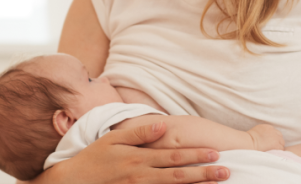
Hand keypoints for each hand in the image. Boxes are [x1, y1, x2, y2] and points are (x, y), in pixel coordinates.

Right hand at [35, 122, 230, 183]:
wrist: (73, 183)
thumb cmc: (93, 159)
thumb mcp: (113, 139)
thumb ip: (140, 132)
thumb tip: (163, 123)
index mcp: (139, 159)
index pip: (174, 157)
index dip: (196, 155)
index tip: (216, 153)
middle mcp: (142, 176)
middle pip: (179, 175)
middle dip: (204, 173)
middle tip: (227, 171)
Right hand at [247, 124, 284, 150]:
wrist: (249, 142)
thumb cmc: (250, 139)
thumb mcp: (258, 131)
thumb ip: (264, 132)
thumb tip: (267, 137)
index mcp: (268, 127)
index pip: (276, 132)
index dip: (274, 138)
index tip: (271, 142)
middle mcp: (273, 131)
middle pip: (280, 137)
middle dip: (278, 142)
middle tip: (273, 147)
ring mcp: (275, 138)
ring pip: (282, 143)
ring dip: (279, 146)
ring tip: (273, 151)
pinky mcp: (276, 144)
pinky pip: (281, 148)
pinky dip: (278, 151)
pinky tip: (274, 153)